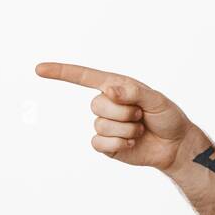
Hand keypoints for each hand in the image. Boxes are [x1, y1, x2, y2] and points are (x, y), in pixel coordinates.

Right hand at [35, 61, 193, 171]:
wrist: (175, 145)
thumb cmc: (168, 117)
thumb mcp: (156, 99)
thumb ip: (133, 92)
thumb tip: (108, 90)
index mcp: (116, 87)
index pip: (84, 77)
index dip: (61, 73)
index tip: (39, 69)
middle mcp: (108, 104)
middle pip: (96, 105)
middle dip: (123, 111)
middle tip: (141, 115)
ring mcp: (106, 124)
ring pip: (101, 125)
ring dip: (126, 128)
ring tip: (140, 129)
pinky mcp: (107, 144)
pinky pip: (99, 143)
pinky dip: (118, 143)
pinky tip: (131, 142)